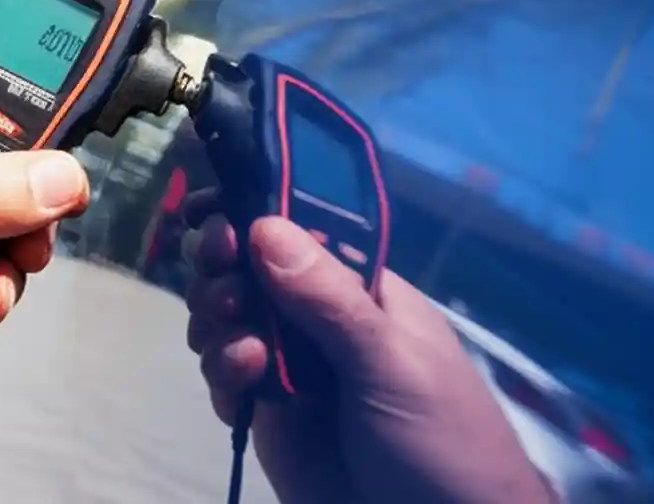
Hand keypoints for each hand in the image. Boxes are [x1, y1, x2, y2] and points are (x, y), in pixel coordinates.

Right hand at [185, 213, 553, 503]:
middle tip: (223, 292)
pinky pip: (224, 373)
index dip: (251, 212)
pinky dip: (220, 373)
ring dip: (215, 323)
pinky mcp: (268, 410)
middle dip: (222, 268)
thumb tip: (265, 224)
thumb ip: (328, 300)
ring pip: (226, 316)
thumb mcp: (391, 365)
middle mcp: (319, 316)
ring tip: (243, 354)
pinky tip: (239, 388)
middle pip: (248, 265)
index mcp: (360, 288)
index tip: (213, 214)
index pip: (298, 228)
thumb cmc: (440, 441)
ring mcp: (291, 362)